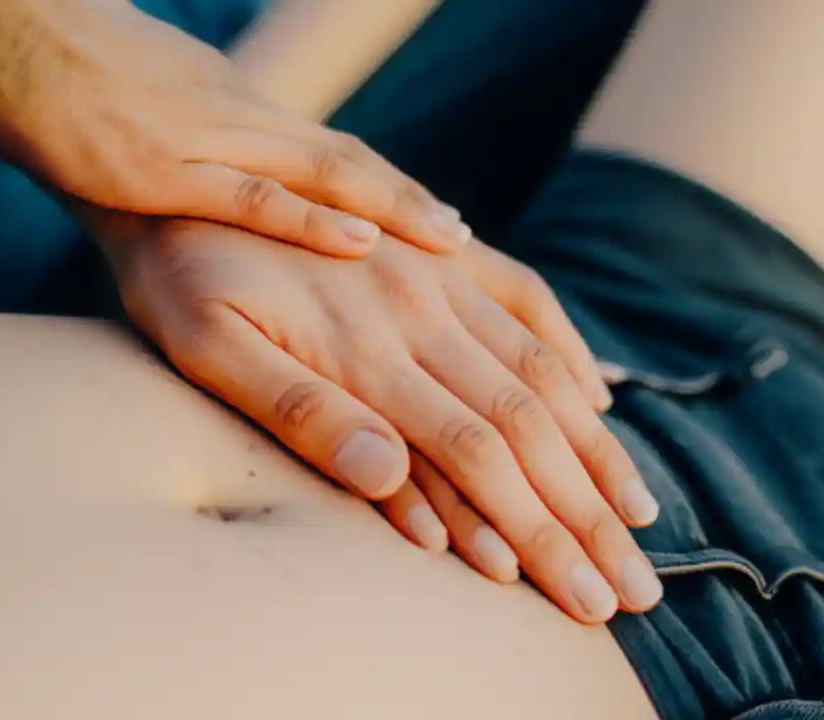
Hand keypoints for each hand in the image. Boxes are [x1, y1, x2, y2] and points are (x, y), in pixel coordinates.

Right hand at [0, 0, 468, 256]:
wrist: (8, 37)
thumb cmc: (67, 75)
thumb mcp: (149, 104)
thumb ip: (194, 140)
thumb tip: (219, 177)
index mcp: (233, 107)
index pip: (326, 151)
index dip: (385, 187)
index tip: (433, 220)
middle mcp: (235, 118)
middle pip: (344, 160)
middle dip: (407, 201)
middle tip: (463, 239)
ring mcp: (203, 138)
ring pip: (321, 172)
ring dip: (391, 207)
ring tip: (450, 243)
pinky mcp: (161, 166)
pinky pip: (250, 195)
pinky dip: (310, 220)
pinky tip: (362, 241)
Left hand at [96, 216, 662, 622]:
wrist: (181, 170)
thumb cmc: (181, 279)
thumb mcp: (207, 346)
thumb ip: (300, 409)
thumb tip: (389, 475)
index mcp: (368, 352)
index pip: (479, 458)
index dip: (540, 533)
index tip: (587, 598)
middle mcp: (420, 311)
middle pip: (528, 426)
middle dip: (588, 516)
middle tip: (637, 588)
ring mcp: (436, 274)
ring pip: (539, 370)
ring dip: (596, 450)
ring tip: (642, 513)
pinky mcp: (436, 248)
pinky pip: (524, 297)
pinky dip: (567, 354)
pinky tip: (595, 402)